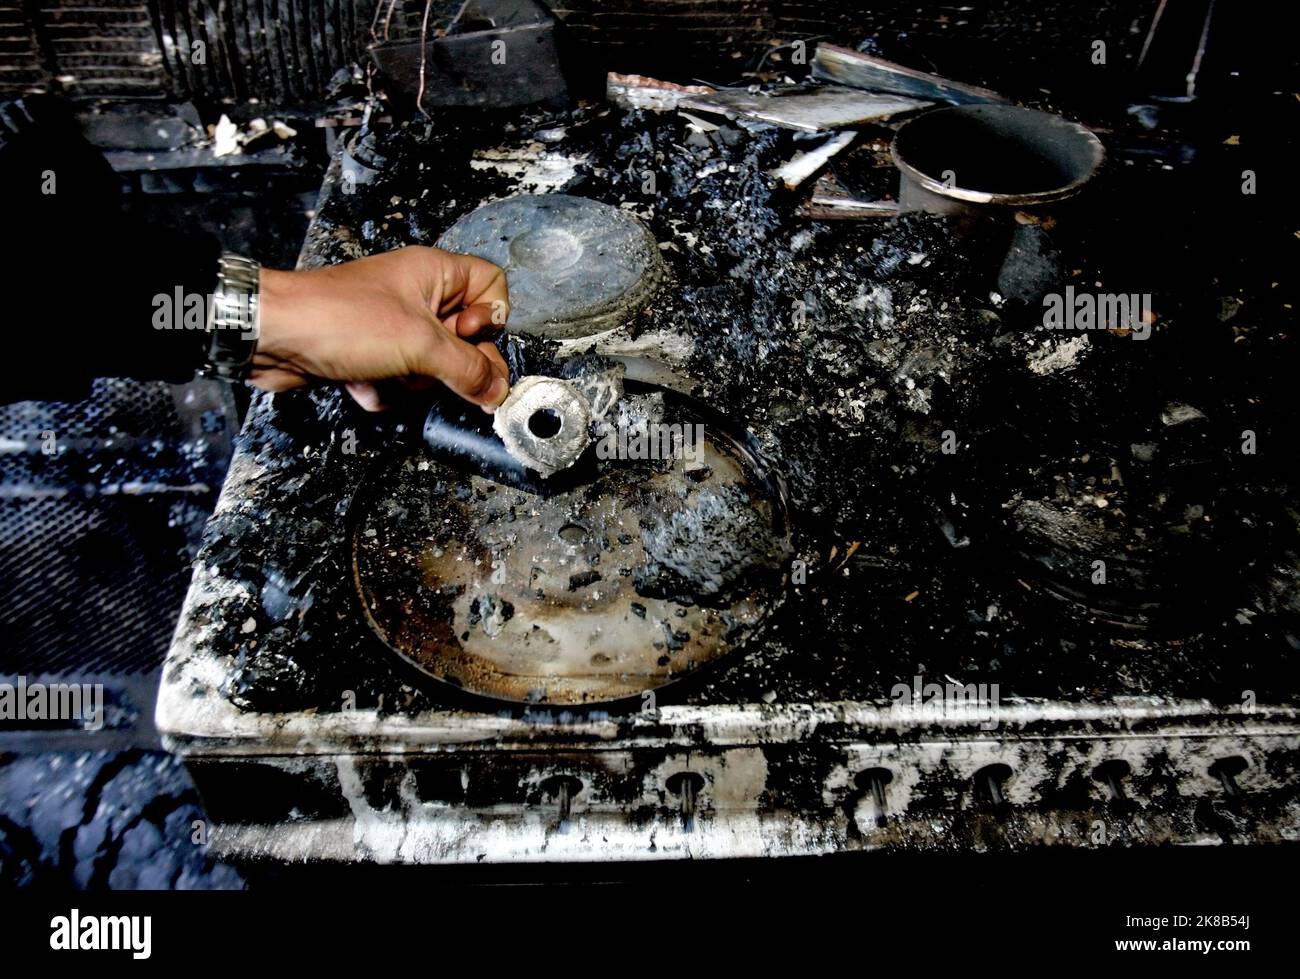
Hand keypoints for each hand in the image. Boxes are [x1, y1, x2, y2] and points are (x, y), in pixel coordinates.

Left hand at [253, 245, 510, 411]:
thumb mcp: (419, 344)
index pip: (491, 287)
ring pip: (434, 366)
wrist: (273, 337)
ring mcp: (394, 327)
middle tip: (436, 372)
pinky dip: (386, 389)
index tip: (472, 337)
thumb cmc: (339, 319)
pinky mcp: (373, 355)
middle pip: (466, 338)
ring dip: (414, 382)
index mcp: (435, 274)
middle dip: (450, 364)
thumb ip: (468, 369)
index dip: (491, 317)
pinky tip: (362, 381)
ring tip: (388, 372)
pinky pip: (401, 381)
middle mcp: (419, 297)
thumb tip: (499, 390)